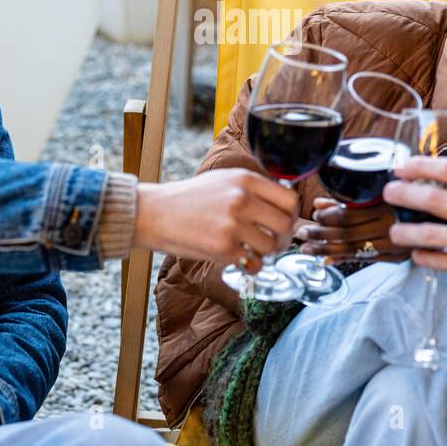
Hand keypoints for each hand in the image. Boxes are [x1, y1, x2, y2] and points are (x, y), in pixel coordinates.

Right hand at [135, 168, 298, 266]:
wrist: (154, 213)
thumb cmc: (190, 198)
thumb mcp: (223, 180)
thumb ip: (253, 188)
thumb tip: (285, 203)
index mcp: (245, 179)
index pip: (290, 199)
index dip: (292, 215)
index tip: (284, 222)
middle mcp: (242, 199)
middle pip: (287, 224)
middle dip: (285, 239)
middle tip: (275, 243)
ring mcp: (233, 224)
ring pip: (272, 247)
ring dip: (268, 254)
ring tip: (255, 252)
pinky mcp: (222, 248)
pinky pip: (254, 263)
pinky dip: (252, 266)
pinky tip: (241, 260)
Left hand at [298, 197, 406, 262]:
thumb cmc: (416, 194)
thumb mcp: (387, 187)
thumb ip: (353, 197)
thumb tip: (320, 204)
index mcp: (388, 204)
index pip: (350, 214)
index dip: (328, 216)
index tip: (315, 214)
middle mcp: (391, 226)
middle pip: (348, 234)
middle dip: (321, 235)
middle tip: (303, 233)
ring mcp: (395, 245)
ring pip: (354, 249)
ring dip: (327, 250)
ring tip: (307, 248)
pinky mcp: (398, 257)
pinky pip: (365, 259)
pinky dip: (343, 259)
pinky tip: (327, 259)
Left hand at [384, 157, 446, 301]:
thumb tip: (439, 182)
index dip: (419, 166)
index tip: (401, 167)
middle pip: (431, 198)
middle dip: (402, 194)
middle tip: (389, 194)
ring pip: (427, 234)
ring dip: (404, 232)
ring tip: (395, 232)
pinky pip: (439, 261)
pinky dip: (423, 257)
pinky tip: (418, 254)